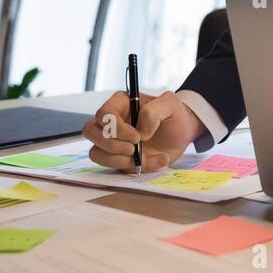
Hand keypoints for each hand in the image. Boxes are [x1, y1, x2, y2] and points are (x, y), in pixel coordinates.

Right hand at [82, 91, 202, 172]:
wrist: (182, 135)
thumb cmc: (174, 115)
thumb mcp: (171, 104)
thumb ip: (154, 111)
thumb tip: (140, 131)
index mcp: (120, 103)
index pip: (103, 114)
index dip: (116, 128)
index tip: (137, 137)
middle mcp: (112, 121)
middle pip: (90, 132)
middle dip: (111, 145)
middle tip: (133, 148)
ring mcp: (112, 141)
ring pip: (96, 152)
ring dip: (118, 159)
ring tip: (141, 156)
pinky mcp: (117, 157)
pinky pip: (112, 167)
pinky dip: (133, 168)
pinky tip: (155, 161)